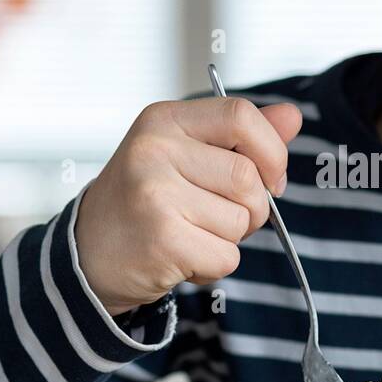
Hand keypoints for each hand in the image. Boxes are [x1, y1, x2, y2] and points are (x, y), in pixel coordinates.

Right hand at [75, 96, 301, 316]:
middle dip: (252, 208)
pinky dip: (214, 265)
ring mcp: (155, 194)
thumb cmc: (145, 199)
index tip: (271, 178)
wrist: (88, 252)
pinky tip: (182, 256)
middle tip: (220, 217)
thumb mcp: (186, 153)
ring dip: (229, 239)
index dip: (271, 151)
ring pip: (241, 220)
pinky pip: (226, 256)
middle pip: (248, 178)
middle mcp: (154, 150)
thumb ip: (241, 136)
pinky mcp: (162, 240)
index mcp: (164, 119)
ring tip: (191, 234)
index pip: (241, 116)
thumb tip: (292, 117)